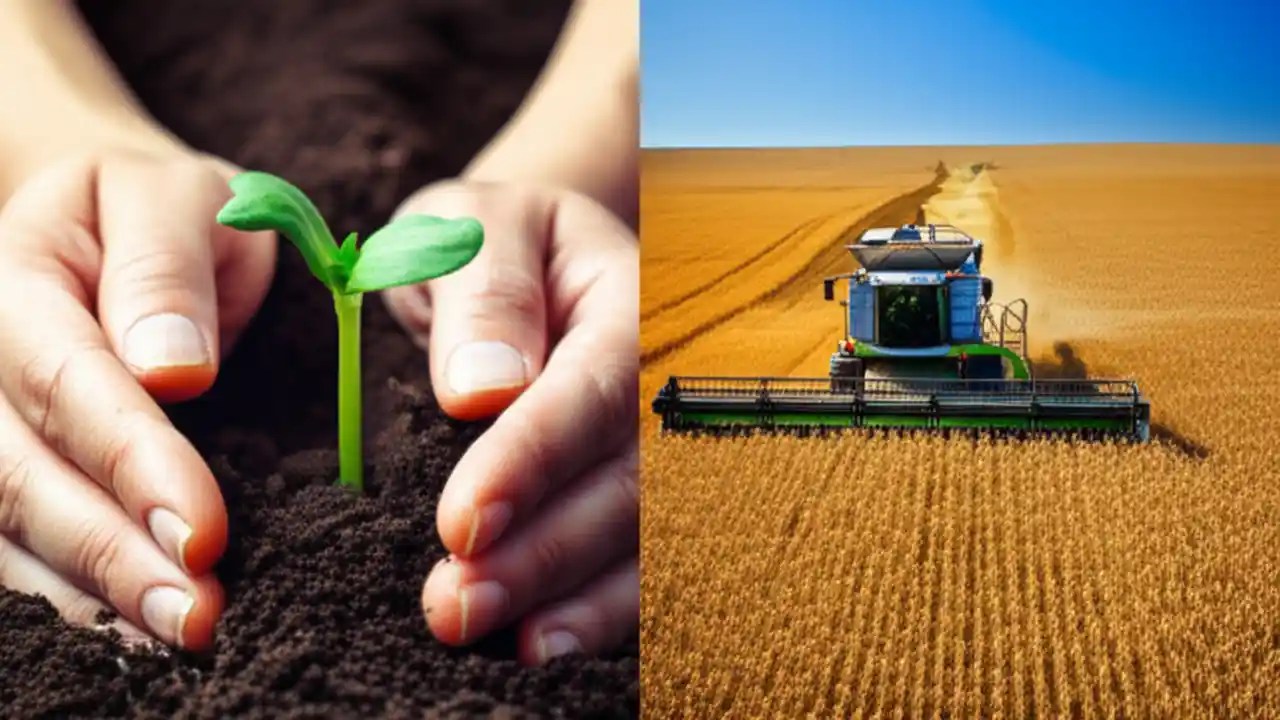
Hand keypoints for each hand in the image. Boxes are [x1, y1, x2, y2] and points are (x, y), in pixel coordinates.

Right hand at [0, 151, 275, 648]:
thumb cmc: (163, 212)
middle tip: (198, 614)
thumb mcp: (177, 201)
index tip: (205, 531)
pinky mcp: (7, 458)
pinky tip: (133, 631)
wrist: (116, 220)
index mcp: (22, 279)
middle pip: (25, 472)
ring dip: (93, 591)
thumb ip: (168, 274)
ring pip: (9, 522)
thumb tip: (174, 372)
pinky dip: (73, 593)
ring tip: (178, 637)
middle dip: (113, 553)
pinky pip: (16, 540)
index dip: (135, 464)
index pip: (71, 382)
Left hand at [384, 181, 637, 665]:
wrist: (520, 262)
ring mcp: (662, 444)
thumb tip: (481, 386)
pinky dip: (598, 611)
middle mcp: (665, 381)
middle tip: (456, 605)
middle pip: (628, 479)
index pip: (598, 385)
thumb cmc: (487, 243)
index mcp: (631, 300)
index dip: (534, 460)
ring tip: (496, 638)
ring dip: (571, 596)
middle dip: (544, 551)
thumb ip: (482, 290)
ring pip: (642, 536)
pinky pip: (640, 562)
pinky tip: (542, 645)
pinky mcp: (642, 494)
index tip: (464, 522)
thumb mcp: (471, 228)